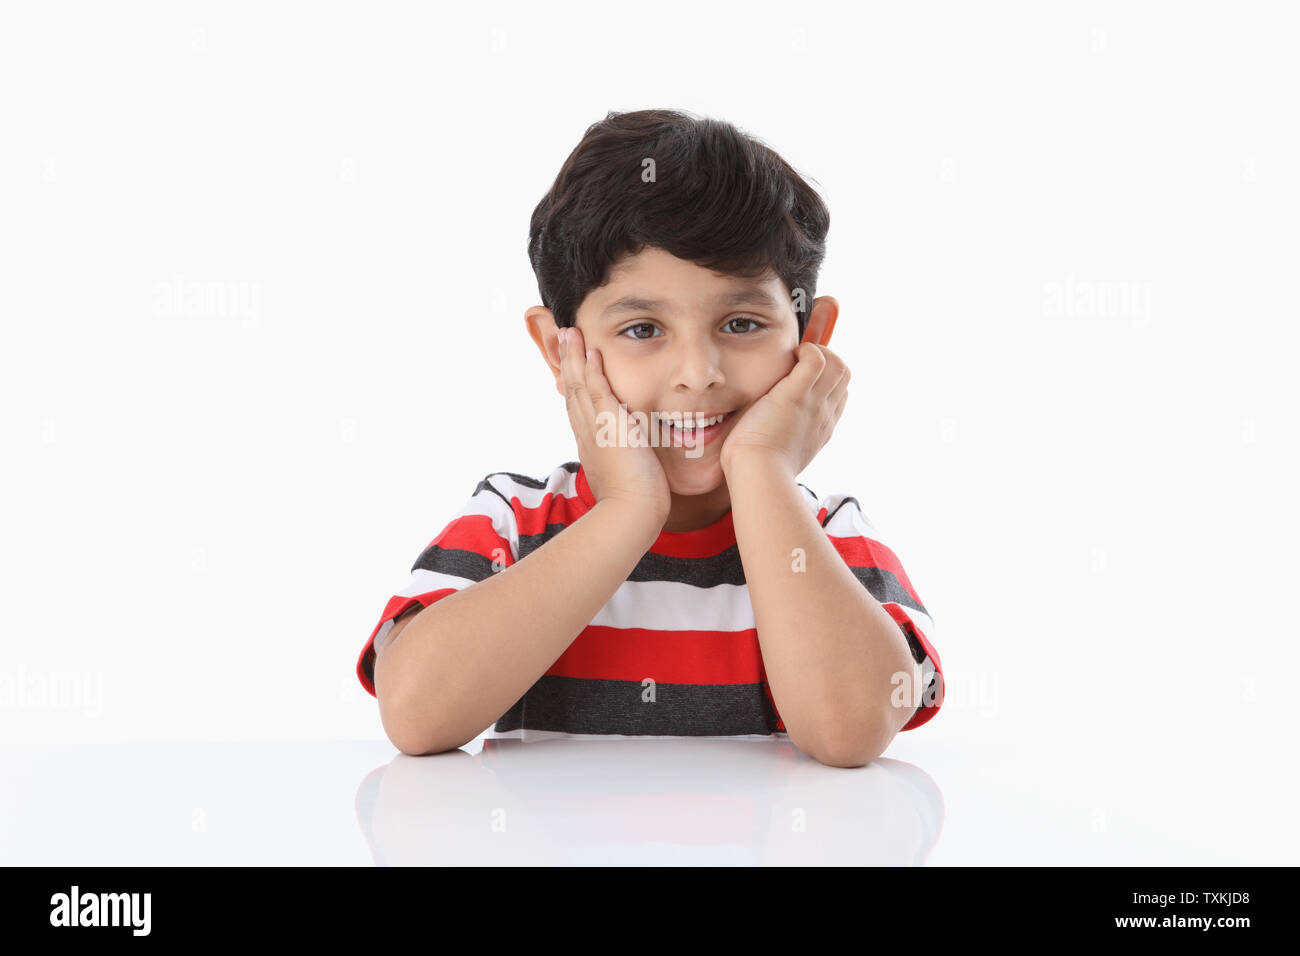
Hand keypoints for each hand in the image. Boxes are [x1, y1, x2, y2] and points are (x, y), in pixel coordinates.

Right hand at [558, 326, 671, 519]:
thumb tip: (635, 458)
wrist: (630, 514)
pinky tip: (592, 351)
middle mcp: (587, 434)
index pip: (578, 408)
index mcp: (591, 445)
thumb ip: (627, 461)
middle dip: (568, 363)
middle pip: (572, 391)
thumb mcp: (626, 476)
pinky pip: (598, 391)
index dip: (574, 384)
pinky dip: (593, 370)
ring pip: (580, 386)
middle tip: (563, 338)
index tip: (572, 365)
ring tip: (569, 334)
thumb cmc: (634, 504)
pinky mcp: (609, 426)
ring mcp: (595, 429)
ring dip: (575, 358)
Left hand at [719, 342, 849, 476]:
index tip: (802, 378)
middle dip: (826, 359)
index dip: (825, 380)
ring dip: (818, 351)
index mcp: (821, 430)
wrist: (758, 474)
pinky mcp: (797, 394)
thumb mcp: (779, 455)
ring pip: (837, 365)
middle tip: (798, 361)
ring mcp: (814, 404)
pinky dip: (807, 350)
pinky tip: (789, 355)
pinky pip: (817, 359)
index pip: (839, 396)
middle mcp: (824, 415)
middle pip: (843, 376)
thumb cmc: (757, 469)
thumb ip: (780, 441)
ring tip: (795, 356)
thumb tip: (765, 435)